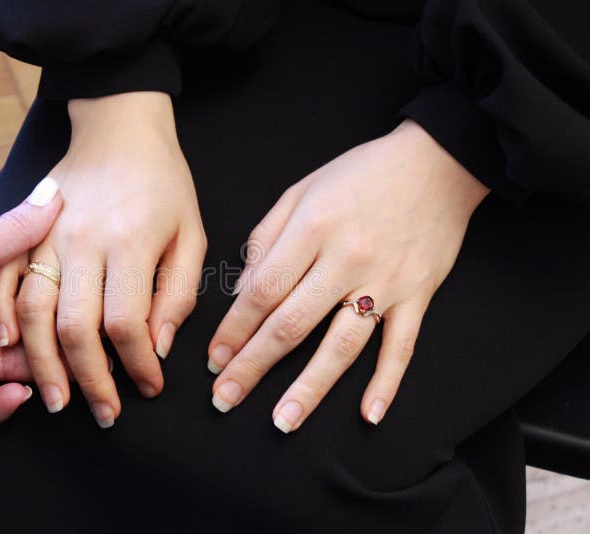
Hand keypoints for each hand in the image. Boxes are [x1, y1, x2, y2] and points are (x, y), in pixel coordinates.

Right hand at [0, 92, 206, 426]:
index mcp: (131, 242)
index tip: (149, 386)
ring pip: (31, 312)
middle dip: (89, 381)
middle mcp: (82, 241)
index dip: (137, 365)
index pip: (127, 323)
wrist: (118, 129)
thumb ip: (178, 292)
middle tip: (103, 414)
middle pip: (75, 328)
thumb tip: (157, 347)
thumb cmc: (163, 184)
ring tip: (54, 399)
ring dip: (41, 363)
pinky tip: (7, 347)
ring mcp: (44, 234)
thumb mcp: (191, 233)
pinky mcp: (21, 228)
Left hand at [0, 178, 62, 432]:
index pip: (12, 296)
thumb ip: (17, 230)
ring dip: (27, 377)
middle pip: (8, 338)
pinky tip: (19, 396)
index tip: (76, 308)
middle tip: (77, 351)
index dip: (42, 303)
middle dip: (41, 345)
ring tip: (58, 378)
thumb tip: (55, 193)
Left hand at [207, 120, 489, 431]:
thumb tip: (244, 292)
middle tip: (226, 397)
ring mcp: (385, 282)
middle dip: (254, 366)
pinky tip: (369, 414)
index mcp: (312, 229)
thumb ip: (266, 238)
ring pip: (342, 346)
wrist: (437, 161)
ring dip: (309, 388)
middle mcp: (346, 259)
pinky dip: (386, 382)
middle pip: (292, 324)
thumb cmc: (360, 174)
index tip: (215, 358)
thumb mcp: (302, 190)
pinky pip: (401, 346)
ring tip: (283, 420)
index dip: (234, 330)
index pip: (262, 292)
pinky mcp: (418, 295)